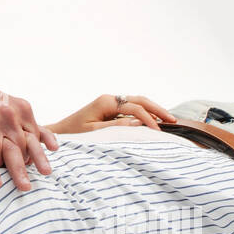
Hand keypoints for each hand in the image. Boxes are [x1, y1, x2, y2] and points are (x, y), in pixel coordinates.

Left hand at [52, 93, 177, 134]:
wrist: (59, 133)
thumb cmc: (73, 134)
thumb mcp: (95, 132)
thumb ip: (117, 127)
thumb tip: (139, 123)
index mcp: (106, 102)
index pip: (135, 108)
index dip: (149, 119)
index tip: (159, 132)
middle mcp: (110, 99)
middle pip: (140, 100)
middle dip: (158, 109)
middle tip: (173, 121)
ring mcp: (111, 103)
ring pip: (138, 102)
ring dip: (154, 110)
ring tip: (169, 120)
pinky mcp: (111, 109)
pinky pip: (132, 109)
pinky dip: (145, 113)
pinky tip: (155, 122)